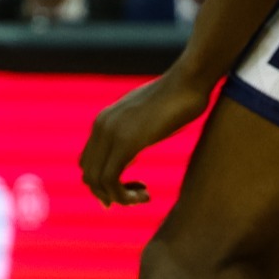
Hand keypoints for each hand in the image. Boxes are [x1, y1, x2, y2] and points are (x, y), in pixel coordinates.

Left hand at [79, 68, 214, 206]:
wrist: (189, 81)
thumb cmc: (178, 99)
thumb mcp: (147, 117)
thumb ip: (134, 130)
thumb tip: (135, 144)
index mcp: (103, 121)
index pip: (88, 162)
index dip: (103, 183)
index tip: (130, 189)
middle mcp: (101, 126)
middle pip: (89, 174)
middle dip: (110, 194)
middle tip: (138, 197)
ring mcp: (111, 133)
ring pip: (96, 181)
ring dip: (119, 197)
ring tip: (145, 196)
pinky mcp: (126, 142)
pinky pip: (111, 179)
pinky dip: (124, 195)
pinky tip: (146, 194)